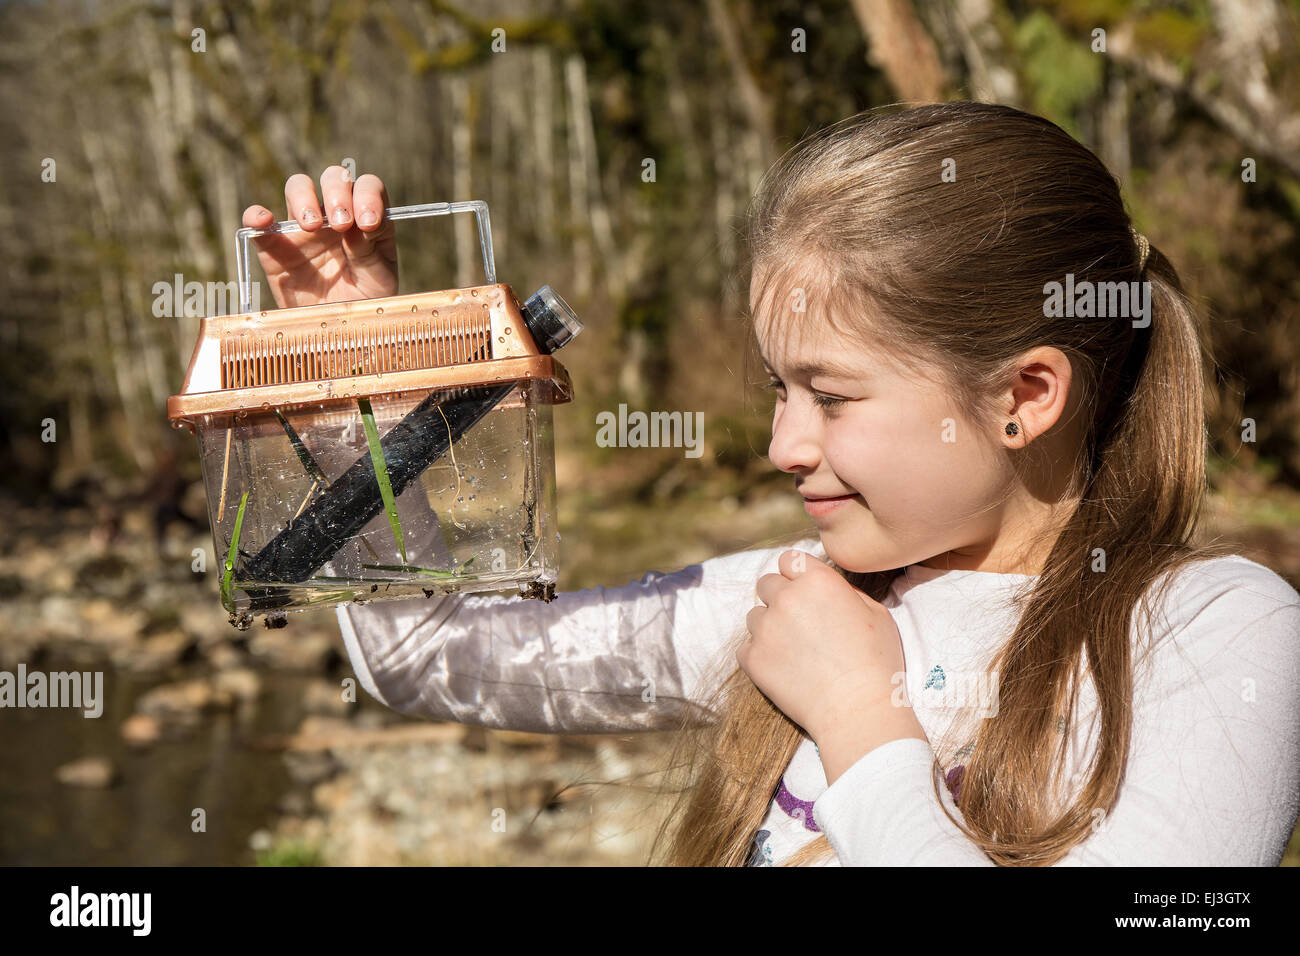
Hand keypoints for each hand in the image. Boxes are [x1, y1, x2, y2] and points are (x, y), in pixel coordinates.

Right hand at [241, 166, 397, 308]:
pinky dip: (256, 215)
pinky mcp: (275, 248)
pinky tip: (264, 221)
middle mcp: (335, 216)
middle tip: (340, 224)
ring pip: (298, 187)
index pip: (367, 187)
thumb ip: (371, 252)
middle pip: (333, 178)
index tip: (367, 222)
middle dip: (337, 192)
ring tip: (311, 226)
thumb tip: (356, 227)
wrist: (339, 330)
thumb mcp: (380, 279)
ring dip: (304, 198)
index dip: (368, 195)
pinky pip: (259, 223)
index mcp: (365, 218)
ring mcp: (304, 229)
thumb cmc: (366, 301)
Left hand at [740, 550, 925, 779]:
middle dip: (779, 598)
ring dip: (768, 627)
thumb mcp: (876, 614)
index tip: (802, 590)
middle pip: (766, 583)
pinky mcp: (753, 658)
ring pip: (754, 616)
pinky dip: (759, 656)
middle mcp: (787, 598)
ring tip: (793, 650)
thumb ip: (845, 592)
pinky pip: (745, 648)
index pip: (789, 559)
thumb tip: (828, 588)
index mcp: (818, 581)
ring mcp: (766, 628)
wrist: (857, 709)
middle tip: (798, 623)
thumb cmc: (875, 662)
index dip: (795, 573)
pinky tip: (782, 669)